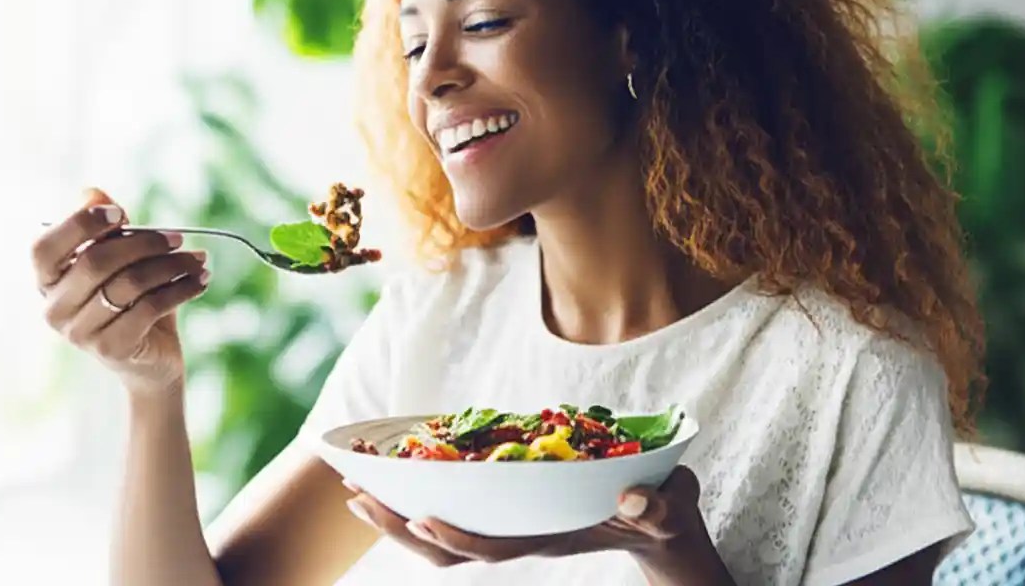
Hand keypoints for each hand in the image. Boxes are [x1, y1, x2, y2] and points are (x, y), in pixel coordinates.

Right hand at [32, 187, 210, 394]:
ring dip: (170, 265)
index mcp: (47, 280)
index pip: (45, 248)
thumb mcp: (120, 259)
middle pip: (96, 261)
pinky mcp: (111, 349)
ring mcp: (80, 333)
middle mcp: (54, 309)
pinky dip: (180, 289)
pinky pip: (149, 308)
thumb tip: (92, 192)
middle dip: (143, 243)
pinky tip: (200, 280)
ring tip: (197, 259)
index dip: (79, 224)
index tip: (121, 213)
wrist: (150, 359)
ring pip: (128, 284)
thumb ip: (106, 227)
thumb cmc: (131, 299)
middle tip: (178, 237)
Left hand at [343, 466, 732, 584]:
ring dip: (399, 515)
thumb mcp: (669, 508)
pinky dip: (425, 496)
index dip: (455, 538)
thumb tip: (631, 500)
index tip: (418, 520)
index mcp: (551, 538)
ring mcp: (514, 526)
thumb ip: (656, 506)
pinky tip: (401, 477)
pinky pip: (459, 511)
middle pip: (450, 547)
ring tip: (356, 491)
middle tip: (355, 497)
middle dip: (401, 526)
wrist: (663, 528)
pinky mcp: (512, 512)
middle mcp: (523, 536)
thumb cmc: (666, 515)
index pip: (494, 547)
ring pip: (445, 534)